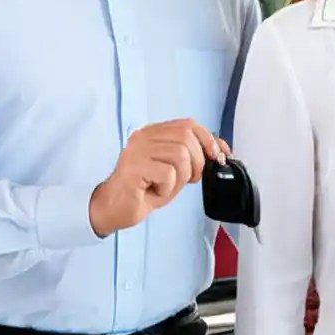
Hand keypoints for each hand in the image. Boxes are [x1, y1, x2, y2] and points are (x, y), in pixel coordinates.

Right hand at [88, 119, 230, 236]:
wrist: (114, 210)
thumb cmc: (143, 190)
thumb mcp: (176, 170)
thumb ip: (195, 155)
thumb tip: (221, 148)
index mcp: (153, 133)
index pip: (188, 124)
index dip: (208, 139)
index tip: (218, 155)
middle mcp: (143, 136)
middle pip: (186, 138)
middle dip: (197, 161)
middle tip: (191, 179)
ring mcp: (137, 150)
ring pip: (180, 155)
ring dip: (181, 178)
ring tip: (166, 186)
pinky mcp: (133, 166)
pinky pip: (168, 173)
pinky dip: (167, 188)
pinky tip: (154, 191)